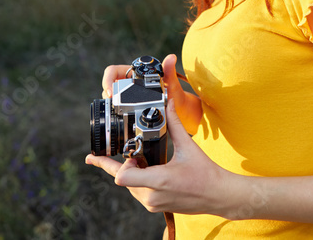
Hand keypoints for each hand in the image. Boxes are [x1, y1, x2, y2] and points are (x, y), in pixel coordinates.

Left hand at [84, 95, 231, 215]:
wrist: (219, 195)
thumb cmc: (206, 174)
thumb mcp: (188, 147)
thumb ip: (174, 125)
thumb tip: (168, 105)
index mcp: (157, 181)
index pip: (121, 176)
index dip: (110, 164)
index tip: (94, 157)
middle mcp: (151, 196)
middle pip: (123, 178)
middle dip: (126, 163)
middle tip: (135, 152)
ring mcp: (153, 204)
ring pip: (130, 186)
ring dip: (134, 171)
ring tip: (146, 160)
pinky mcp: (157, 207)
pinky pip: (139, 192)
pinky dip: (141, 179)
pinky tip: (153, 170)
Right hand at [100, 55, 201, 131]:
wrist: (180, 110)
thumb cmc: (176, 95)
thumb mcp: (172, 85)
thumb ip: (170, 72)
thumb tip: (171, 57)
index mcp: (136, 74)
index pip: (113, 71)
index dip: (108, 79)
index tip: (111, 91)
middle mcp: (130, 82)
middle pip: (109, 84)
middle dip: (107, 92)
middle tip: (111, 102)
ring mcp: (129, 94)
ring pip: (111, 95)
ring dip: (110, 101)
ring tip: (114, 108)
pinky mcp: (129, 106)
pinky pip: (117, 105)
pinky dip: (114, 109)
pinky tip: (118, 114)